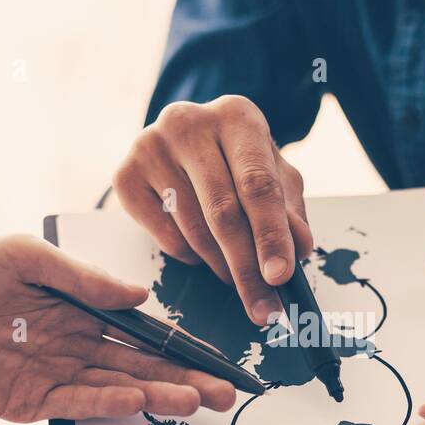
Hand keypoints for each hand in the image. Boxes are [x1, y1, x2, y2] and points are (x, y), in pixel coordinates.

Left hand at [0, 235, 236, 421]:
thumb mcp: (23, 254)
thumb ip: (83, 278)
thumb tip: (140, 293)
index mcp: (73, 304)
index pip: (139, 328)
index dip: (179, 342)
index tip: (216, 355)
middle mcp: (68, 341)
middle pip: (138, 363)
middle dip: (184, 378)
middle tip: (226, 393)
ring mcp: (49, 374)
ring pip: (115, 387)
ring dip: (157, 394)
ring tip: (199, 401)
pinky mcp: (23, 401)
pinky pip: (75, 404)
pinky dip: (109, 403)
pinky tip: (141, 400)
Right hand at [113, 96, 313, 323]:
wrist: (187, 141)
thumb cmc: (238, 161)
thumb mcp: (274, 176)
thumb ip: (290, 211)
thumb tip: (299, 248)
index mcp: (236, 116)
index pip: (257, 184)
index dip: (271, 234)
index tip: (281, 276)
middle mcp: (188, 123)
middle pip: (222, 212)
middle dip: (247, 269)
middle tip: (264, 308)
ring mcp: (150, 147)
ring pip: (194, 231)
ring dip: (222, 267)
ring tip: (238, 277)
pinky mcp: (124, 175)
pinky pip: (166, 238)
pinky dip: (192, 257)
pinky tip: (203, 249)